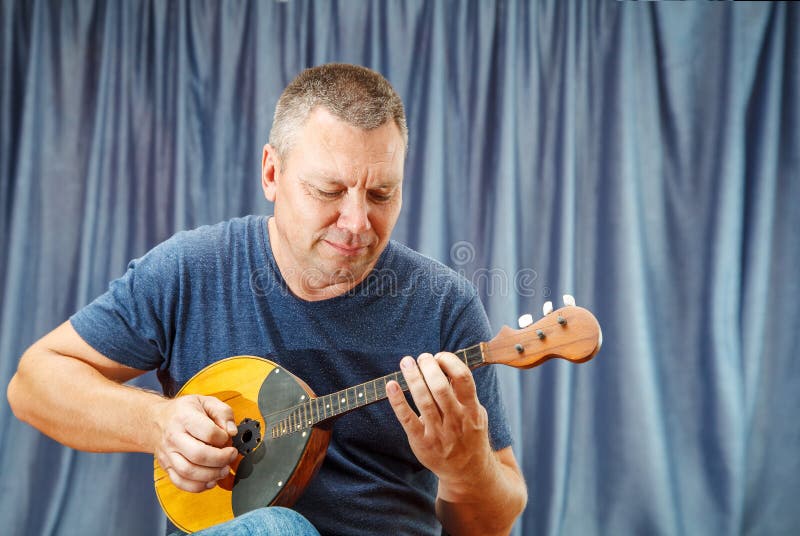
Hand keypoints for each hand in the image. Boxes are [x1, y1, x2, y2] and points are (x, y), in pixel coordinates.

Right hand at [152, 395, 238, 492]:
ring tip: (224, 470)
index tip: (227, 437)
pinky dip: (198, 486)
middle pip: (198, 455)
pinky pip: (181, 482)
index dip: (223, 438)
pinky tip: (210, 480)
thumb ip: (223, 413)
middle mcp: (173, 437)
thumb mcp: (206, 401)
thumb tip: (232, 431)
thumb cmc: (184, 411)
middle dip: (220, 459)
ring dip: (211, 475)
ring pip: (189, 472)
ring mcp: (168, 454)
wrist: (157, 420)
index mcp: (184, 417)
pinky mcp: (167, 467)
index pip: (208, 432)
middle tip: (230, 456)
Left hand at [386, 353, 493, 494]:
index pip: (463, 378)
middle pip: (440, 387)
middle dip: (429, 367)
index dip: (450, 361)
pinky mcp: (422, 442)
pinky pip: (407, 419)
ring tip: (406, 362)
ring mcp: (438, 433)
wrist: (467, 471)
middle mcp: (456, 421)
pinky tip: (391, 385)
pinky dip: (398, 401)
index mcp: (472, 410)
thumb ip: (462, 392)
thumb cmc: (469, 434)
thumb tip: (446, 365)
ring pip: (423, 400)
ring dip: (412, 377)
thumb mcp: (475, 413)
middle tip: (421, 358)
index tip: (440, 356)